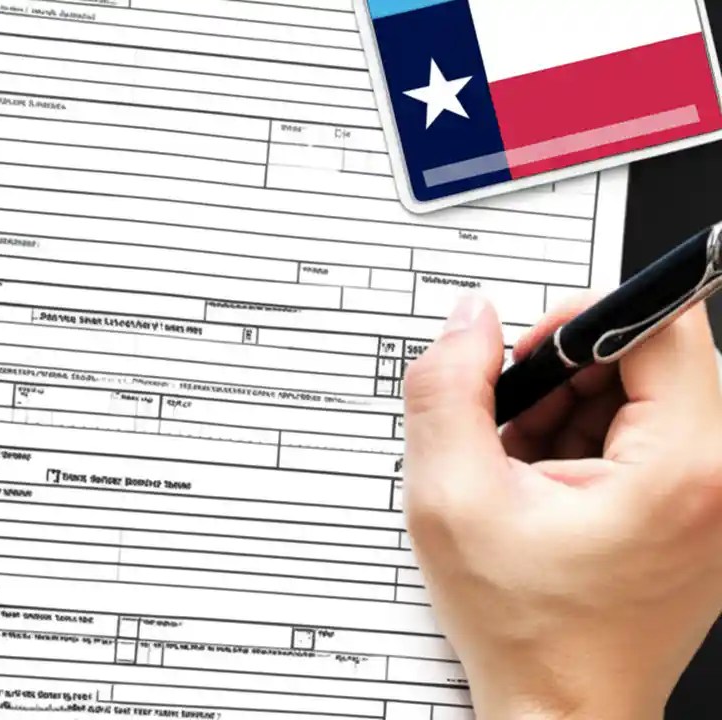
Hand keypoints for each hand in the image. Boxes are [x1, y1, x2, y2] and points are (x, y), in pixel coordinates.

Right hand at [403, 293, 721, 719]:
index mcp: (682, 470)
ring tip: (528, 467)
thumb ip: (448, 392)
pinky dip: (597, 439)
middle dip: (573, 371)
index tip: (531, 353)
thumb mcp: (452, 500)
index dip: (582, 319)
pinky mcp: (706, 509)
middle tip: (516, 422)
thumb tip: (469, 323)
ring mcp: (721, 498)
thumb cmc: (525, 631)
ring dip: (579, 406)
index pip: (663, 325)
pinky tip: (550, 485)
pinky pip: (658, 432)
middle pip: (658, 356)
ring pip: (653, 392)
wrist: (563, 712)